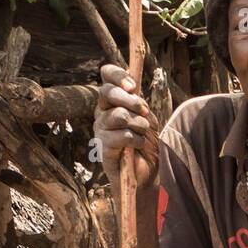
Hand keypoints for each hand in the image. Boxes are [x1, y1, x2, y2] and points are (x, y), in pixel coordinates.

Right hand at [94, 63, 159, 188]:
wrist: (146, 172)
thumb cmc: (146, 143)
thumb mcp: (147, 117)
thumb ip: (139, 101)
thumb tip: (133, 89)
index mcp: (112, 100)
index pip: (107, 76)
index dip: (117, 75)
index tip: (133, 86)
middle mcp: (102, 111)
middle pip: (107, 92)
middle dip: (131, 101)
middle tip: (145, 112)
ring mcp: (100, 129)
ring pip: (118, 115)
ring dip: (138, 124)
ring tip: (143, 133)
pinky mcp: (103, 147)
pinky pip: (122, 136)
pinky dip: (137, 139)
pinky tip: (138, 145)